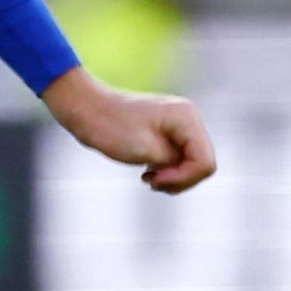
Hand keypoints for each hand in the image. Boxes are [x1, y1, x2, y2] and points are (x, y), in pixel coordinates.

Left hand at [42, 67, 214, 193]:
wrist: (85, 109)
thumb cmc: (111, 127)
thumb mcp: (147, 151)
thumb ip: (176, 163)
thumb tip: (193, 169)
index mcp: (186, 118)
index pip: (205, 163)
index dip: (184, 178)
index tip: (155, 179)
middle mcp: (188, 118)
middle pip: (201, 164)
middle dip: (179, 179)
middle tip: (151, 181)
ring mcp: (179, 125)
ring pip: (191, 165)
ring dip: (172, 178)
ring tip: (148, 178)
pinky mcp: (168, 133)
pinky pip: (179, 160)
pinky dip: (166, 171)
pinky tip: (148, 172)